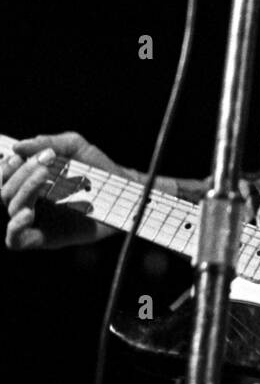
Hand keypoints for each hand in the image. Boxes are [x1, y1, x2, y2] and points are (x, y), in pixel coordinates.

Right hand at [1, 131, 136, 251]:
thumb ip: (48, 142)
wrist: (123, 191)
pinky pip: (15, 240)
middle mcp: (30, 201)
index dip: (4, 168)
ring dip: (23, 190)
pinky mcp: (45, 238)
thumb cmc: (98, 168)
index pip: (4, 177)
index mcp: (31, 181)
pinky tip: (27, 213)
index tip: (17, 158)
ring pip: (11, 209)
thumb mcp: (74, 147)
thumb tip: (18, 146)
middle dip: (21, 174)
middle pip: (6, 191)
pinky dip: (14, 227)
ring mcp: (36, 221)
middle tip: (45, 164)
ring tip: (45, 177)